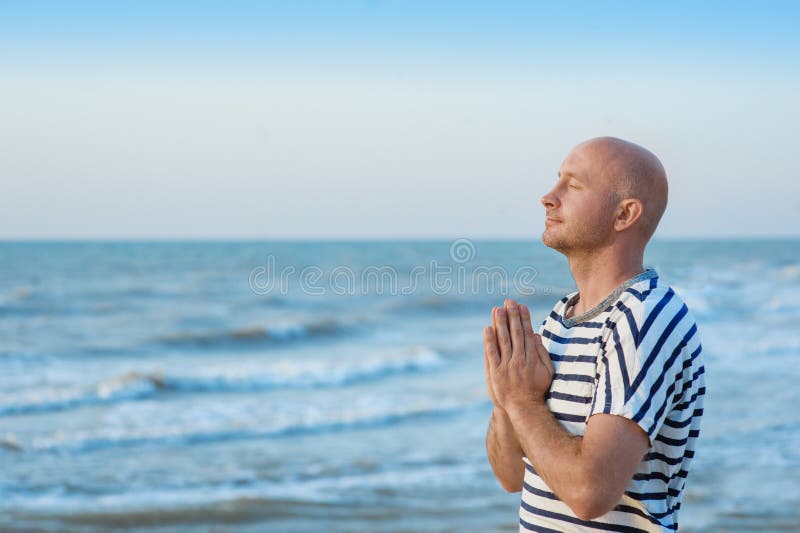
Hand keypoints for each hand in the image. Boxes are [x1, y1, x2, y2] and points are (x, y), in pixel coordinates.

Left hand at [484, 299, 553, 414]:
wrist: (524, 408)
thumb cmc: (537, 389)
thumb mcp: (547, 371)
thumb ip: (542, 353)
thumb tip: (536, 335)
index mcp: (532, 358)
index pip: (527, 333)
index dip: (524, 319)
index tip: (522, 306)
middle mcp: (520, 359)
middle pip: (515, 333)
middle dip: (512, 316)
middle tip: (509, 302)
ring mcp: (507, 366)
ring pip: (503, 340)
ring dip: (500, 323)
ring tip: (497, 309)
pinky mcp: (496, 372)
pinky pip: (492, 353)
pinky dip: (489, 341)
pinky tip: (487, 329)